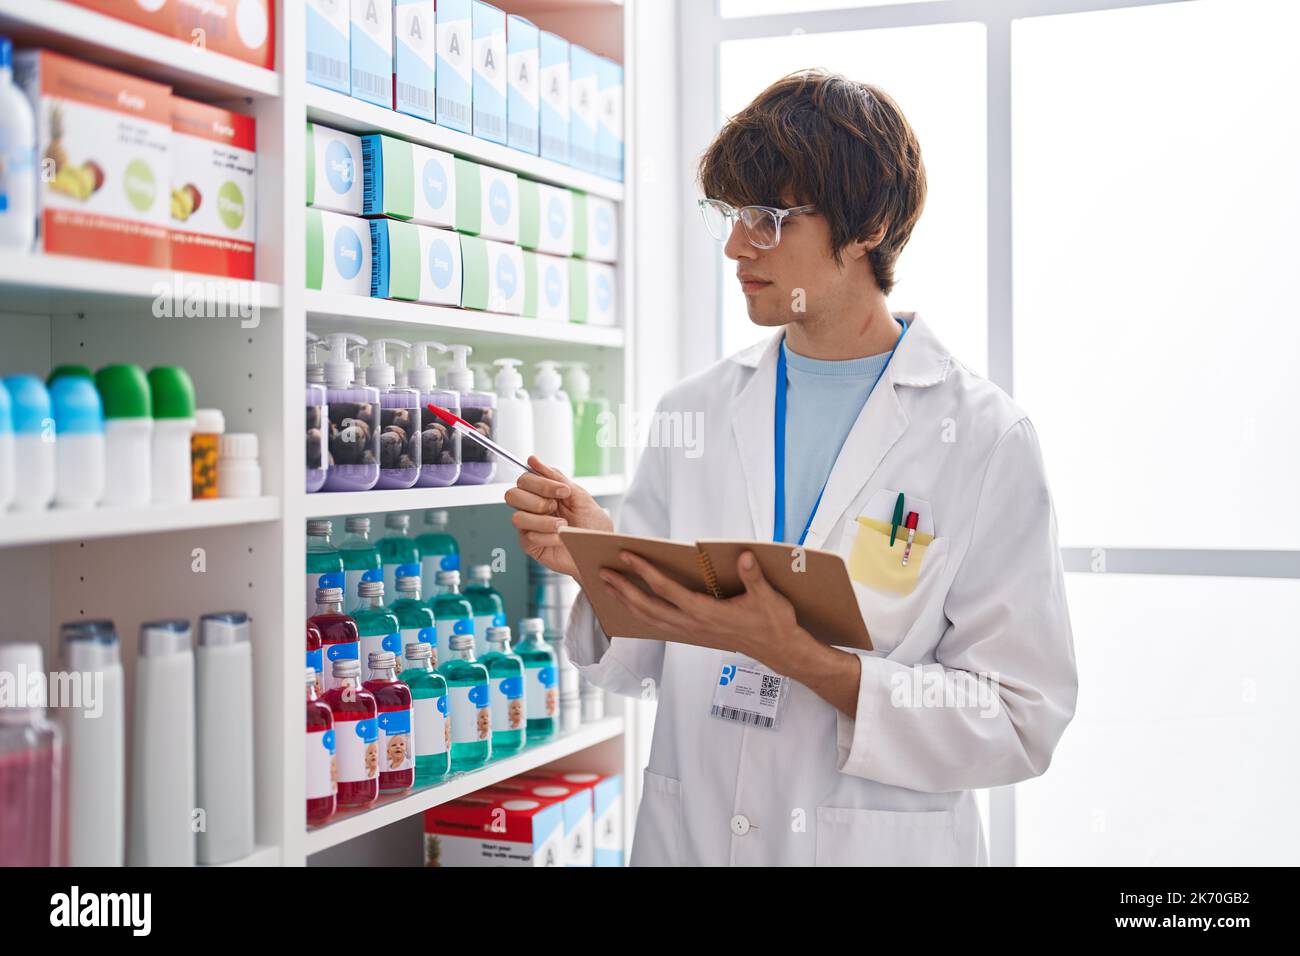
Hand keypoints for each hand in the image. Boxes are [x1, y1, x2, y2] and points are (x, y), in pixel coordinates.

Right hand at [505, 455, 613, 578]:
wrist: (600, 551)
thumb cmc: (592, 525)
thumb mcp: (579, 497)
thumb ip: (557, 478)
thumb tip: (532, 460)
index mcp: (543, 493)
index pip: (525, 479)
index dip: (541, 483)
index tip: (564, 491)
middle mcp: (532, 508)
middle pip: (512, 495)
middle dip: (537, 500)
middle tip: (556, 507)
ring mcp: (530, 527)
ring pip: (517, 518)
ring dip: (543, 521)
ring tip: (562, 525)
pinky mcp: (531, 545)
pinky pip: (528, 537)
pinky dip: (548, 536)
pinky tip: (561, 539)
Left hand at [598, 549, 813, 669]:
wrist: (780, 651)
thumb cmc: (774, 622)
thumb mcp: (769, 597)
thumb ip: (754, 577)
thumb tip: (743, 556)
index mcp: (707, 613)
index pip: (667, 590)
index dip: (645, 571)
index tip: (627, 554)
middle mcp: (693, 624)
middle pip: (648, 606)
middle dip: (623, 588)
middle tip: (602, 571)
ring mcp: (691, 632)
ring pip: (649, 618)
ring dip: (626, 601)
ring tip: (609, 585)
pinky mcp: (693, 635)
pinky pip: (659, 624)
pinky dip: (640, 613)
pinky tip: (631, 604)